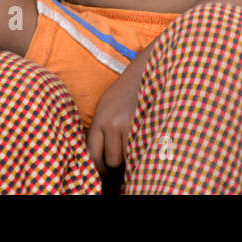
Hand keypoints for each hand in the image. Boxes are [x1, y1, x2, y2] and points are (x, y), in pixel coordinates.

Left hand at [87, 54, 147, 173]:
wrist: (149, 68)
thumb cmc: (129, 91)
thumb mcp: (109, 106)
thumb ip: (103, 129)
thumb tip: (99, 159)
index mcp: (100, 118)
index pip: (92, 153)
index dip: (98, 167)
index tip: (104, 172)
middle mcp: (111, 121)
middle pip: (111, 160)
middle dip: (119, 162)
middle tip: (126, 156)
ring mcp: (129, 123)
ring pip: (128, 158)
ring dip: (133, 156)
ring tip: (138, 142)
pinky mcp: (145, 123)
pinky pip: (142, 150)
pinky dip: (145, 150)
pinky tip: (147, 139)